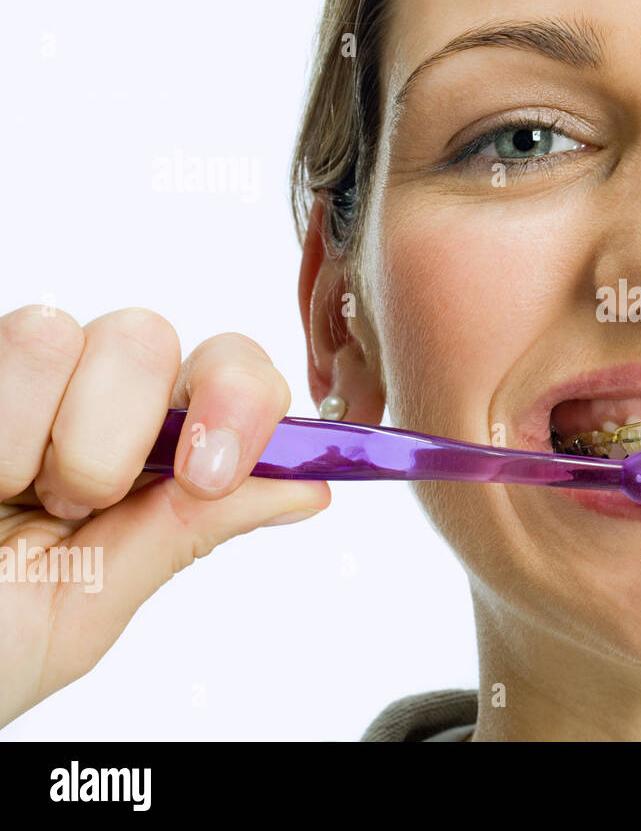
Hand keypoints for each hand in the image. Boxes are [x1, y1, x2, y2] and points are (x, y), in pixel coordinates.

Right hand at [0, 305, 329, 727]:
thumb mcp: (85, 607)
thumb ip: (189, 531)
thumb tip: (311, 485)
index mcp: (149, 463)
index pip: (234, 379)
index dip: (239, 407)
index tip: (206, 472)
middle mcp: (88, 406)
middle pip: (152, 337)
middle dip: (119, 429)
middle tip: (75, 502)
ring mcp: (15, 381)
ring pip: (64, 332)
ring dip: (33, 436)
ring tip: (2, 498)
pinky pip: (13, 342)